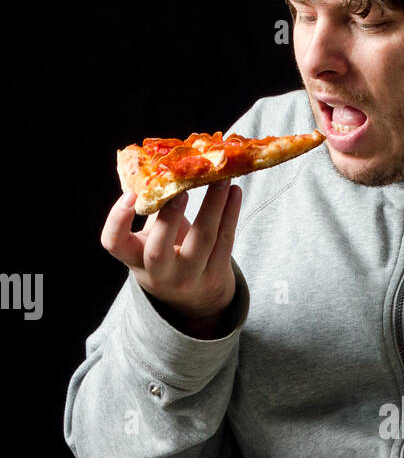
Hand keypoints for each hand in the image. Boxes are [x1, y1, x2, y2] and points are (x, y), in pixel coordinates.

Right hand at [101, 181, 241, 324]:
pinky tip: (235, 192)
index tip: (129, 196)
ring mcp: (189, 277)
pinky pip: (225, 241)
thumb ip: (152, 208)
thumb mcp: (150, 239)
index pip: (114, 244)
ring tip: (221, 178)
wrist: (195, 296)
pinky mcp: (216, 274)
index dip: (117, 220)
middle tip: (181, 190)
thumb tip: (159, 161)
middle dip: (170, 219)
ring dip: (213, 205)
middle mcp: (159, 273)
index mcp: (135, 259)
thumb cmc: (167, 253)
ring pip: (203, 240)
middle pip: (159, 250)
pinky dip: (230, 213)